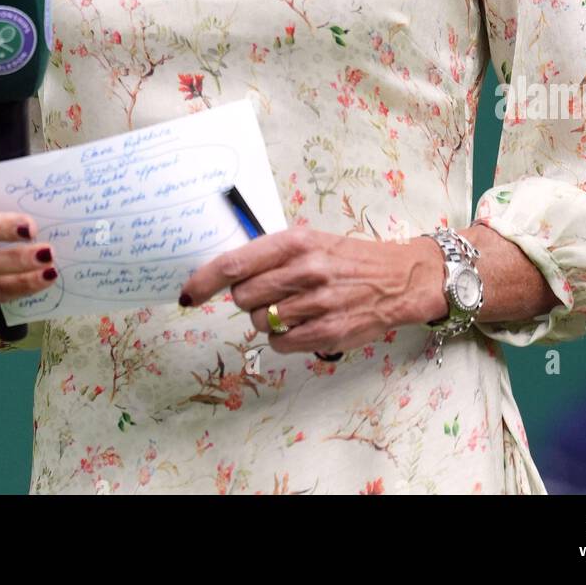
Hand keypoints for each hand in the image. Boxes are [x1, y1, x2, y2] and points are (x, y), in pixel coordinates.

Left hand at [177, 227, 444, 355]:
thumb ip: (270, 255)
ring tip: (295, 307)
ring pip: (261, 322)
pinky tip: (305, 324)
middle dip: (250, 299)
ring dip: (270, 319)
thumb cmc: (346, 258)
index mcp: (296, 242)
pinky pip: (282, 343)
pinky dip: (286, 338)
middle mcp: (305, 270)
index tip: (187, 295)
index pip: (235, 263)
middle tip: (272, 293)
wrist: (398, 278)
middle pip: (244, 297)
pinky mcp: (328, 331)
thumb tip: (225, 274)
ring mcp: (317, 303)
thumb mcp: (310, 241)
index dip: (205, 281)